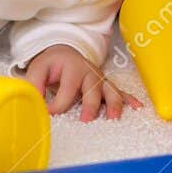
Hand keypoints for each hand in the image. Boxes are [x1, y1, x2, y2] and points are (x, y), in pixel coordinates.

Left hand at [22, 44, 142, 120]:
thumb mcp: (38, 69)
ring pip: (110, 91)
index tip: (49, 115)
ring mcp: (100, 79)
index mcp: (72, 68)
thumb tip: (35, 104)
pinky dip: (129, 99)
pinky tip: (137, 107)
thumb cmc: (52, 64)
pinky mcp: (106, 85)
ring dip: (113, 105)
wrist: (64, 52)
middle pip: (92, 90)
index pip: (67, 90)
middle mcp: (89, 73)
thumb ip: (34, 85)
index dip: (58, 106)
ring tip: (113, 118)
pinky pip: (120, 92)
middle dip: (90, 105)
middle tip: (86, 120)